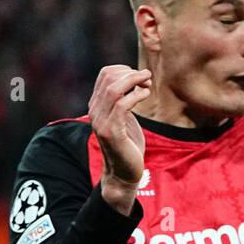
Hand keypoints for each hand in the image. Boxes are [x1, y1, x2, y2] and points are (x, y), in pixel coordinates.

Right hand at [88, 65, 150, 211]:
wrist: (124, 173)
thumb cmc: (128, 144)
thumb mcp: (125, 118)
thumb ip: (124, 100)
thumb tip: (134, 79)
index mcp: (97, 105)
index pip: (105, 74)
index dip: (125, 70)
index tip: (141, 77)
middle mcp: (95, 111)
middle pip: (109, 78)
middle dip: (132, 73)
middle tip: (147, 79)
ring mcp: (101, 122)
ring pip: (113, 89)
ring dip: (135, 81)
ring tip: (148, 83)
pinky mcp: (112, 132)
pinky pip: (122, 105)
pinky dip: (136, 96)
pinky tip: (146, 95)